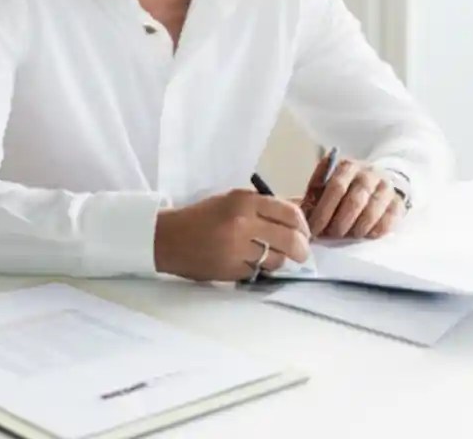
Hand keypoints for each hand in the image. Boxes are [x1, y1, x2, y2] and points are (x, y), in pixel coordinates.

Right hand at [153, 189, 310, 281]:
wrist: (168, 238)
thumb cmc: (201, 216)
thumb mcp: (231, 201)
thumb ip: (262, 207)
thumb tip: (296, 217)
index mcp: (244, 202)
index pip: (290, 213)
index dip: (303, 225)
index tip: (305, 232)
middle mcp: (244, 224)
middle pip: (290, 239)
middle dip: (302, 248)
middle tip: (301, 251)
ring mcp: (238, 249)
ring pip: (277, 259)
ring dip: (281, 260)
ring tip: (275, 257)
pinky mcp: (232, 270)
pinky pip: (259, 271)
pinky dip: (261, 269)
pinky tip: (253, 262)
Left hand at [303, 154, 402, 239]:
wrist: (376, 181)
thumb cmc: (344, 189)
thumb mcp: (324, 186)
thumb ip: (313, 196)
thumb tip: (299, 213)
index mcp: (347, 166)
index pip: (336, 186)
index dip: (324, 210)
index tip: (314, 229)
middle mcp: (368, 173)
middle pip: (354, 200)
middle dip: (339, 222)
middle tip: (331, 235)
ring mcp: (386, 187)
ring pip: (372, 211)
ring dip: (356, 228)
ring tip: (346, 236)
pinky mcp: (398, 202)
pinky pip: (389, 219)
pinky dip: (375, 230)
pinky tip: (364, 235)